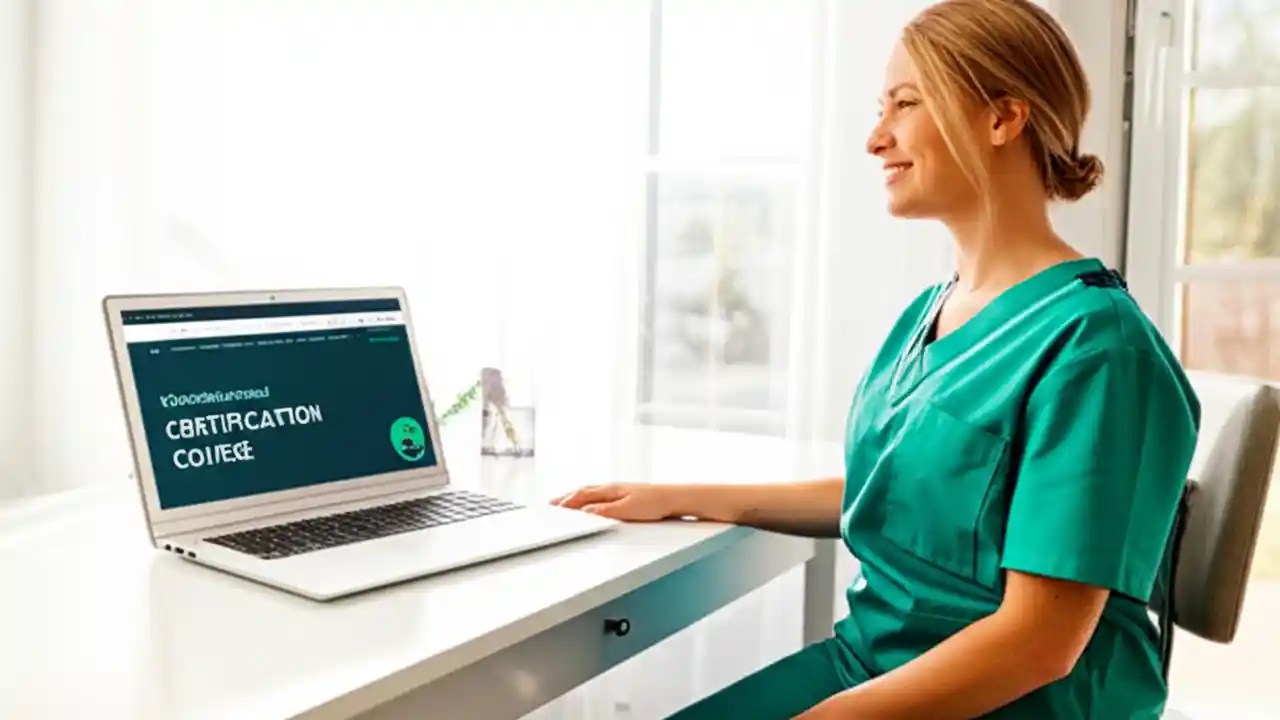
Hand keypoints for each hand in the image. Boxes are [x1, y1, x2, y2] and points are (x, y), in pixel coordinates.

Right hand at [550, 483, 674, 521]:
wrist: (673, 498)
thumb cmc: (653, 503)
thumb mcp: (626, 510)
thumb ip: (604, 510)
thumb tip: (584, 510)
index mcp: (610, 490)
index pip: (582, 495)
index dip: (567, 501)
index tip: (553, 507)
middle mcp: (612, 487)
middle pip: (584, 491)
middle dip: (567, 497)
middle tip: (552, 503)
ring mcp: (618, 490)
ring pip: (591, 492)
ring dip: (576, 496)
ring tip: (565, 501)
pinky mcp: (625, 494)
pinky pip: (599, 494)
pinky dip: (588, 497)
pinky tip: (590, 502)